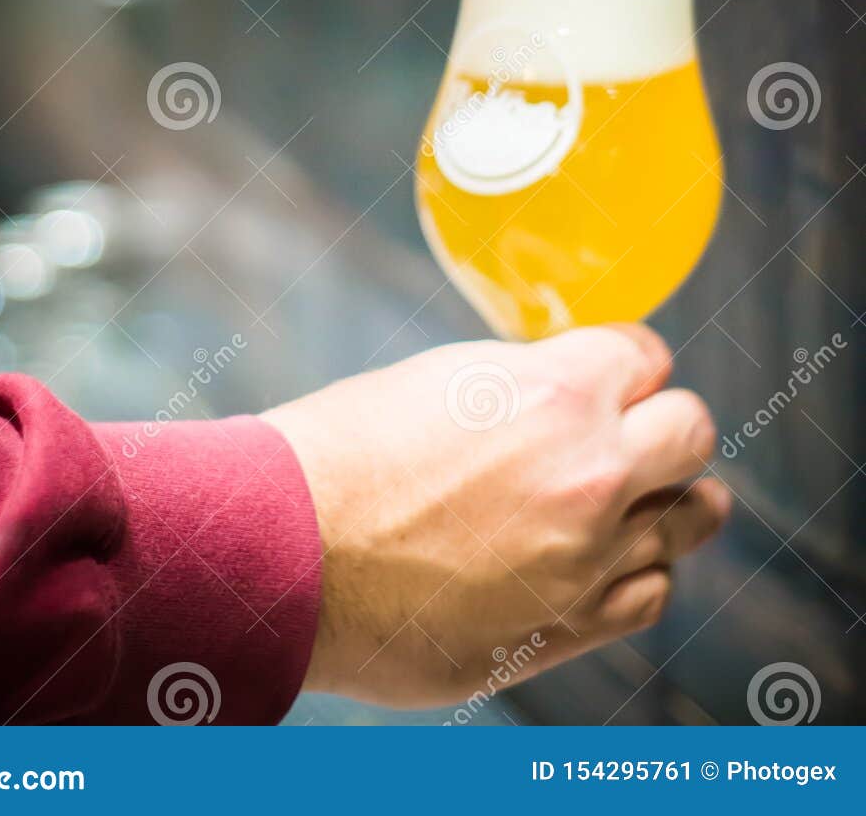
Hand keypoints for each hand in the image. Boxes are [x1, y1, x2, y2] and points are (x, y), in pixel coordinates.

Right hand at [264, 324, 729, 708]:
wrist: (289, 551)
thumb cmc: (345, 453)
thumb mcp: (444, 377)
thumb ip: (527, 382)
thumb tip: (567, 391)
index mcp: (559, 390)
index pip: (647, 354)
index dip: (625, 362)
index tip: (612, 375)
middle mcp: (592, 468)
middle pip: (691, 429)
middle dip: (661, 422)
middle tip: (630, 431)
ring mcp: (589, 555)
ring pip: (690, 515)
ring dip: (666, 498)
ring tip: (642, 496)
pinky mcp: (568, 626)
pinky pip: (652, 592)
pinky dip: (637, 571)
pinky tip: (607, 559)